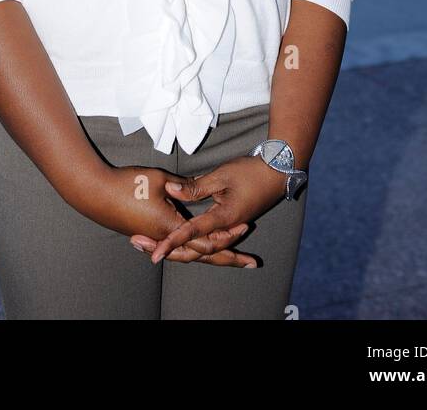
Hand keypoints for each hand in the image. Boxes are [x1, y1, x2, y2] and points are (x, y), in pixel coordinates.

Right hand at [79, 165, 258, 266]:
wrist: (94, 193)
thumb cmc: (127, 183)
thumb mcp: (160, 179)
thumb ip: (184, 186)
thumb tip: (200, 188)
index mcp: (170, 226)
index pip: (205, 239)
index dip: (227, 237)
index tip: (246, 231)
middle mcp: (164, 238)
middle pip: (201, 255)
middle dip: (227, 258)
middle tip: (250, 263)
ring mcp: (154, 239)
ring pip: (187, 254)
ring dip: (209, 255)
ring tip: (229, 257)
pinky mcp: (146, 234)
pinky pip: (174, 248)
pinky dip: (190, 251)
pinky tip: (196, 248)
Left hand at [130, 156, 290, 264]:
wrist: (277, 174)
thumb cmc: (251, 172)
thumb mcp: (221, 176)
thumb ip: (195, 187)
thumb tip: (170, 190)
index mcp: (223, 218)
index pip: (191, 233)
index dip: (171, 242)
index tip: (155, 252)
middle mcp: (225, 229)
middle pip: (196, 249)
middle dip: (172, 252)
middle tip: (149, 253)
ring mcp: (229, 228)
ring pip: (202, 246)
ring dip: (181, 248)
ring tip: (158, 248)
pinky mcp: (230, 223)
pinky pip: (209, 238)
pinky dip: (193, 241)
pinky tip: (180, 240)